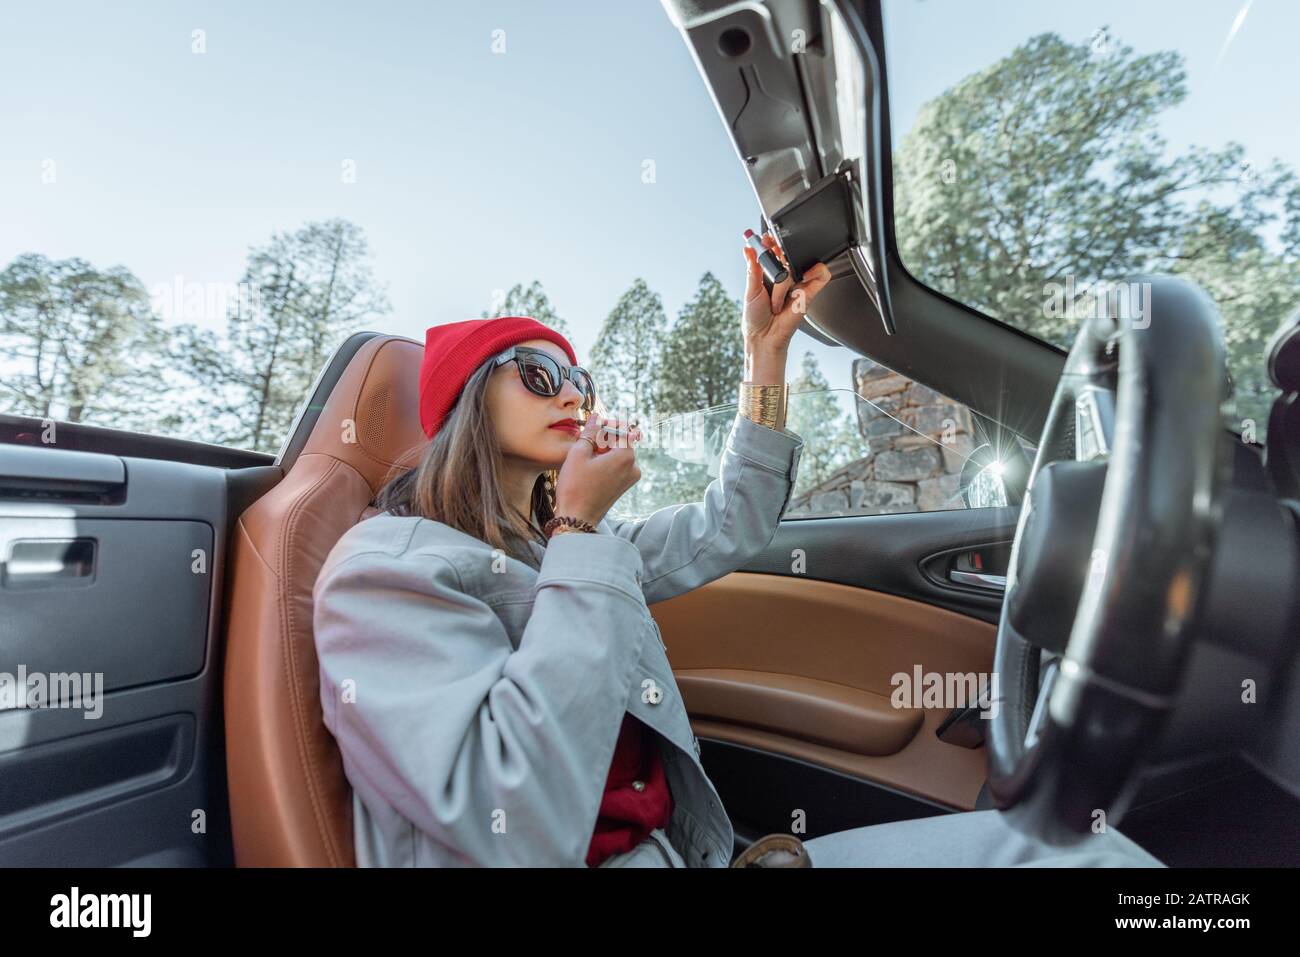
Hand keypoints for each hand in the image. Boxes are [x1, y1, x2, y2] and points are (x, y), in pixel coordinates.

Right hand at [552, 415, 641, 527]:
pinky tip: (589, 466)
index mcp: (626, 456)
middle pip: (620, 441)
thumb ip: (590, 431)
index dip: (606, 424)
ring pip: (618, 454)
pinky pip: (617, 466)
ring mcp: (630, 478)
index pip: (621, 429)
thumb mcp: (578, 453)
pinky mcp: (624, 486)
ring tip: (584, 455)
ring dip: (603, 450)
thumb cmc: (575, 486)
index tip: (592, 425)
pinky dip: (605, 461)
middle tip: (585, 441)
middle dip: (603, 438)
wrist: (576, 518)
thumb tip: (596, 417)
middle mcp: (634, 466)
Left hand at [742, 232, 831, 379]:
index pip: (775, 251)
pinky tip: (803, 278)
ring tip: (775, 298)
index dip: (771, 242)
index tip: (764, 239)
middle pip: (787, 255)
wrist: (764, 337)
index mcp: (771, 274)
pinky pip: (822, 274)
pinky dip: (816, 271)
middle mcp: (786, 278)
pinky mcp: (810, 292)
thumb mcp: (750, 289)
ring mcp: (799, 284)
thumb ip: (752, 267)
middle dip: (778, 255)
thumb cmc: (755, 318)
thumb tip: (747, 249)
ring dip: (784, 282)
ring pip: (797, 266)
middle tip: (770, 264)